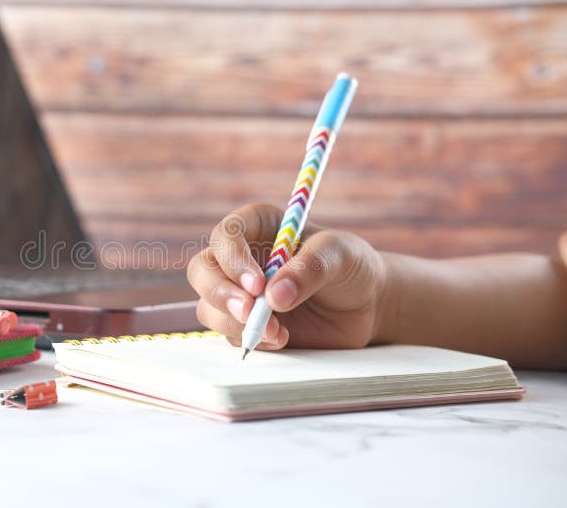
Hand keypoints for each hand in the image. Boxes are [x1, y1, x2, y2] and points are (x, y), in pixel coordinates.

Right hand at [187, 203, 388, 349]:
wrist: (365, 305)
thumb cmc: (351, 266)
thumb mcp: (341, 255)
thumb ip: (310, 268)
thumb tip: (274, 296)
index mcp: (259, 226)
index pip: (226, 234)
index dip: (232, 257)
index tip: (257, 283)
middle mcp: (241, 258)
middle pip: (201, 270)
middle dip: (219, 293)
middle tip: (249, 311)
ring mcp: (239, 292)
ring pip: (209, 306)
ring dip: (235, 322)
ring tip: (277, 331)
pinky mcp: (246, 322)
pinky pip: (230, 333)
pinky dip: (251, 339)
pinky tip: (281, 338)